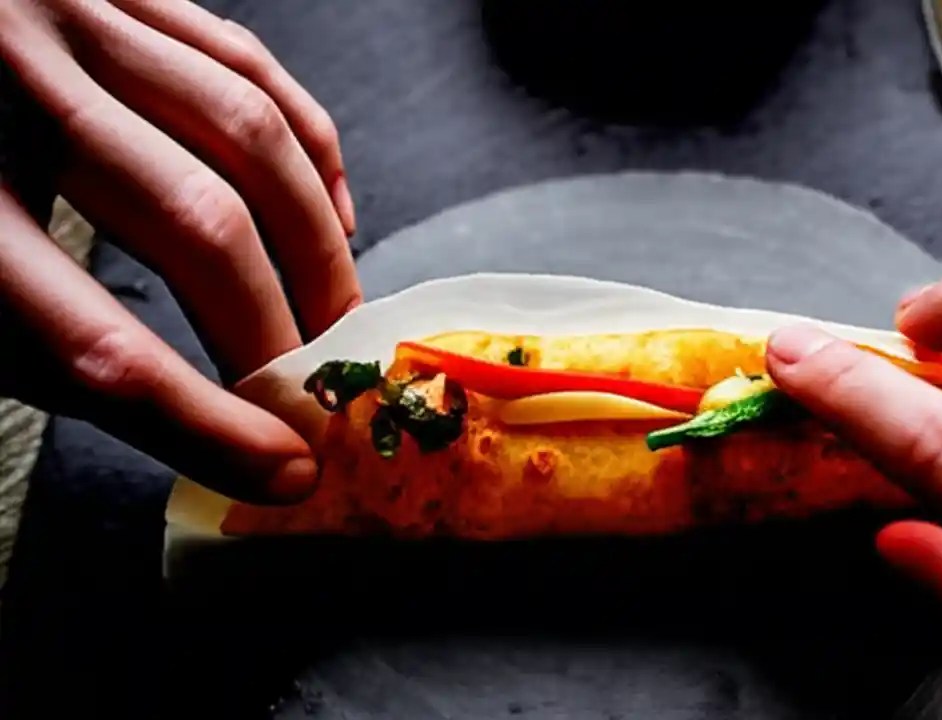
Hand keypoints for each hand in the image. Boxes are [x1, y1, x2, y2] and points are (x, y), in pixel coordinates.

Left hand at [0, 0, 359, 502]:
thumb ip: (47, 348)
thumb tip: (216, 429)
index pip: (96, 345)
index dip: (204, 422)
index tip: (279, 467)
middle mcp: (12, 88)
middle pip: (200, 231)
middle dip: (276, 334)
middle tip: (310, 397)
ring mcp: (72, 14)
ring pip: (250, 136)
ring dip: (315, 247)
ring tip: (335, 317)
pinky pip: (248, 62)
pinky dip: (312, 148)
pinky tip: (334, 218)